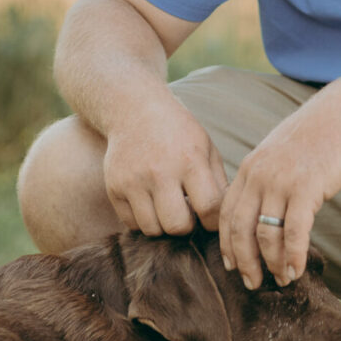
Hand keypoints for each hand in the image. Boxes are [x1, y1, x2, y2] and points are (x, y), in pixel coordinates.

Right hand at [102, 97, 227, 235]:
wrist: (135, 111)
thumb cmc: (179, 134)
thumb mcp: (207, 149)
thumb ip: (219, 184)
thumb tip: (226, 220)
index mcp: (190, 160)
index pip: (209, 208)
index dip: (213, 222)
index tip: (210, 219)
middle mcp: (160, 172)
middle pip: (177, 226)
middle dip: (187, 227)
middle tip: (187, 214)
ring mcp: (133, 181)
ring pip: (153, 230)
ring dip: (164, 225)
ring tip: (168, 208)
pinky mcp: (114, 188)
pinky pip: (132, 224)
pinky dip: (144, 221)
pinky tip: (150, 204)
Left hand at [218, 89, 340, 288]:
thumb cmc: (313, 139)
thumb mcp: (276, 155)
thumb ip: (263, 180)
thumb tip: (258, 213)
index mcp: (248, 169)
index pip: (227, 214)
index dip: (227, 244)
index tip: (231, 266)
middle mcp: (258, 176)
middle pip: (240, 229)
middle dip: (244, 262)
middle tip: (252, 284)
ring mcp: (281, 182)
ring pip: (266, 234)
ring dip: (272, 263)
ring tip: (281, 279)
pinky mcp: (306, 188)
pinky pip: (294, 232)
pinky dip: (293, 256)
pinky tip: (296, 270)